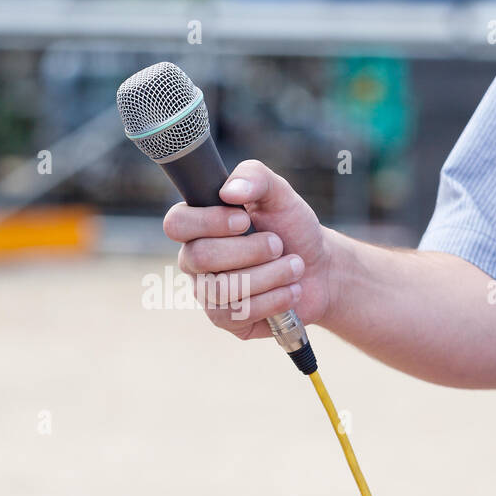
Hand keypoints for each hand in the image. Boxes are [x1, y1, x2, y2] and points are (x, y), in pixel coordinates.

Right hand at [162, 160, 333, 339]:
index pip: (176, 223)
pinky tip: (290, 291)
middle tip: (278, 244)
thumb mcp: (279, 194)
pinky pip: (237, 313)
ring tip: (294, 267)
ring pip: (222, 288)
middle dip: (249, 250)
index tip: (243, 219)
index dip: (208, 222)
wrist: (319, 269)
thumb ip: (254, 177)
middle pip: (200, 257)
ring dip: (268, 275)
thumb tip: (228, 191)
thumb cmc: (291, 228)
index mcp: (198, 225)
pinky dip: (272, 300)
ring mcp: (206, 291)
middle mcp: (195, 259)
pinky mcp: (224, 318)